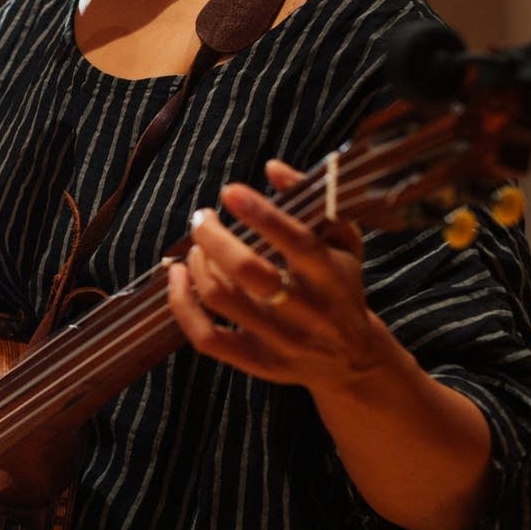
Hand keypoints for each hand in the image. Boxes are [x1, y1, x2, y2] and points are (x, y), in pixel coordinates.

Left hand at [166, 159, 397, 393]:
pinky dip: (182, 304)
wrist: (354, 360)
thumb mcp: (344, 243)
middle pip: (249, 271)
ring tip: (197, 245)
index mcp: (332, 277)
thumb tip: (273, 168)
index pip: (297, 242)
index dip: (262, 214)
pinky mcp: (256, 362)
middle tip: (202, 217)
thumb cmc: (341, 286)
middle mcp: (308, 312)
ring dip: (198, 264)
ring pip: (222, 297)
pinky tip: (177, 276)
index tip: (230, 191)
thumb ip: (316, 201)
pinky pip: (206, 336)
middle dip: (214, 237)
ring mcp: (280, 340)